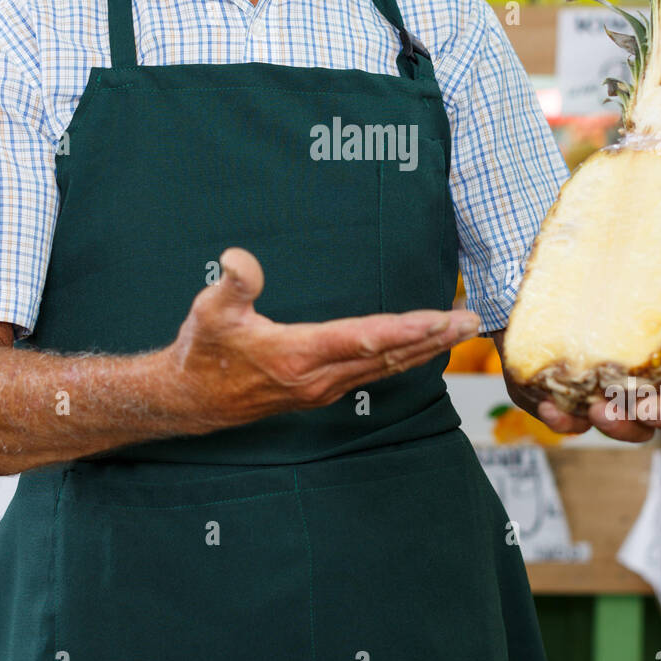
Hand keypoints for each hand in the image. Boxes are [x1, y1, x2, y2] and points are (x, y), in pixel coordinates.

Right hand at [158, 247, 480, 435]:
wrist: (188, 400)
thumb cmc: (201, 353)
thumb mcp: (210, 312)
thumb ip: (231, 284)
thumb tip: (239, 259)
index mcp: (297, 356)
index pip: (364, 339)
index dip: (405, 329)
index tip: (440, 318)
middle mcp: (318, 377)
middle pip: (388, 356)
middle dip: (433, 338)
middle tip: (472, 321)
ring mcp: (322, 388)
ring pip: (386, 368)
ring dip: (426, 349)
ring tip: (460, 331)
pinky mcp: (320, 391)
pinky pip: (374, 374)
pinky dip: (403, 359)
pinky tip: (422, 349)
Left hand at [495, 232, 660, 444]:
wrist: (527, 265)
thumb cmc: (594, 263)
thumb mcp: (635, 245)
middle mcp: (648, 368)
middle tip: (650, 407)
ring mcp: (608, 386)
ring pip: (630, 426)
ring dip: (621, 426)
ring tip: (600, 408)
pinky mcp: (567, 395)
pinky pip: (572, 422)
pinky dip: (565, 422)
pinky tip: (553, 409)